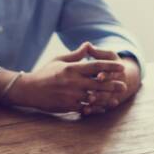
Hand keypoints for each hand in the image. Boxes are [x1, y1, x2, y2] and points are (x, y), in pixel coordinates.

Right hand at [13, 42, 129, 114]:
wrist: (29, 90)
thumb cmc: (45, 73)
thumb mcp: (59, 60)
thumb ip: (76, 55)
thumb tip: (88, 44)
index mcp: (72, 68)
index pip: (96, 66)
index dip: (110, 66)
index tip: (121, 67)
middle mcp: (73, 82)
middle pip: (98, 83)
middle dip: (113, 85)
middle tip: (124, 86)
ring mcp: (70, 95)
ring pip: (94, 97)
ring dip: (106, 98)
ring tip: (116, 98)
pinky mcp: (67, 106)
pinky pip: (85, 108)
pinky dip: (95, 108)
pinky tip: (103, 108)